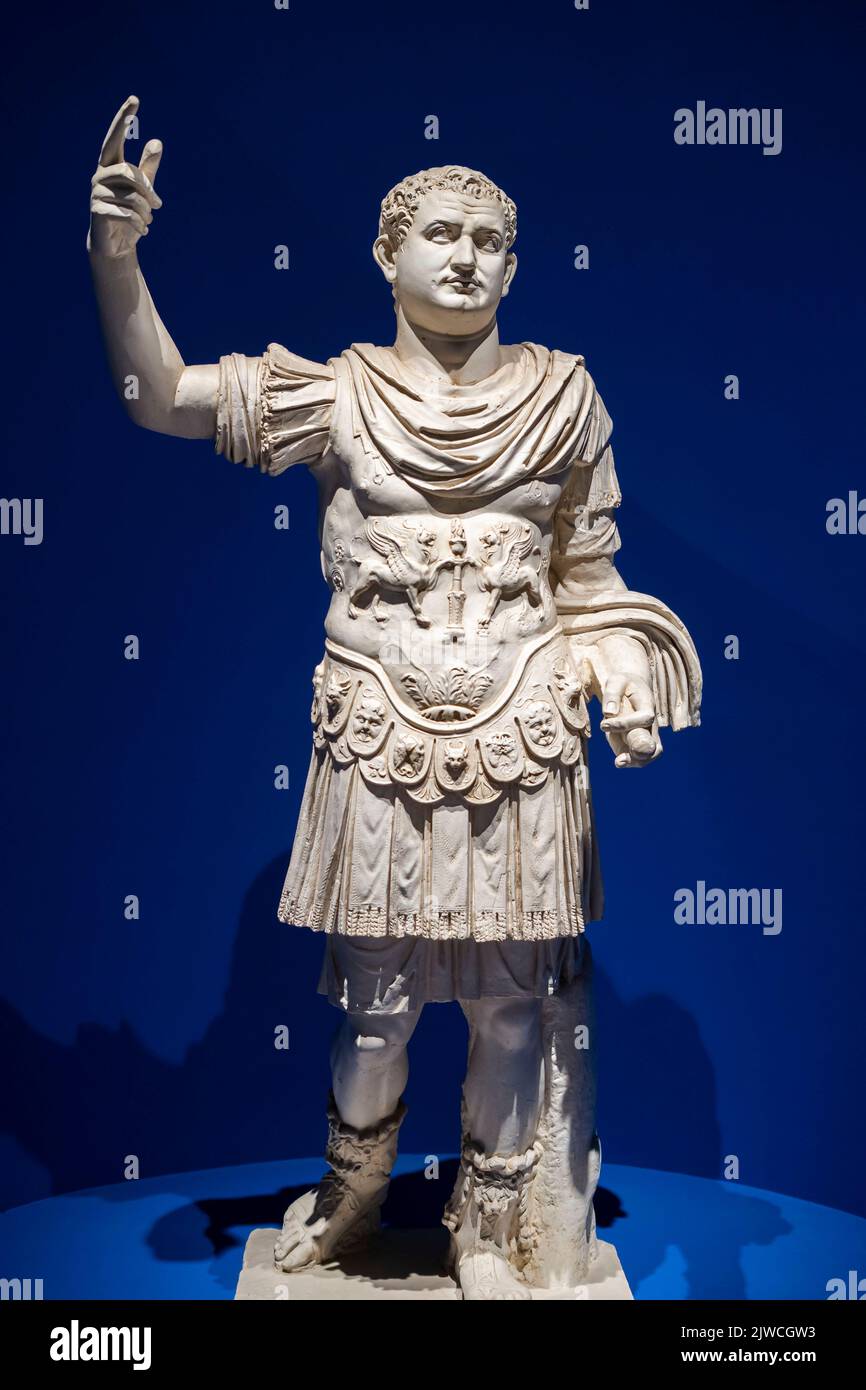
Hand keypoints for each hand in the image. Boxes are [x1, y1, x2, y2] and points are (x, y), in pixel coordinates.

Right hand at [88, 95, 162, 256]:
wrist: (115, 245)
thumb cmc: (129, 215)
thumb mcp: (143, 191)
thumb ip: (148, 168)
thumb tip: (157, 141)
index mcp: (110, 166)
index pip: (115, 138)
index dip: (123, 119)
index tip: (134, 99)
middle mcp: (100, 176)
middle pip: (128, 171)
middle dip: (148, 188)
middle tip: (161, 205)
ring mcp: (96, 193)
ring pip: (131, 195)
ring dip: (146, 211)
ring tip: (149, 221)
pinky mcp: (97, 211)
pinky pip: (126, 213)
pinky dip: (139, 223)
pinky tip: (144, 231)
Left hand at [600, 670, 661, 767]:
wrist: (630, 689)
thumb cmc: (623, 684)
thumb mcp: (616, 681)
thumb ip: (612, 694)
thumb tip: (609, 712)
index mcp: (648, 706)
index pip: (644, 718)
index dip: (625, 724)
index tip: (603, 724)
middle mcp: (651, 724)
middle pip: (655, 743)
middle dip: (641, 752)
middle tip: (622, 757)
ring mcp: (645, 735)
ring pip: (650, 755)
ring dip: (636, 761)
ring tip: (619, 762)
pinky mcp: (635, 743)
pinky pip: (638, 758)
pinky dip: (630, 762)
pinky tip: (618, 762)